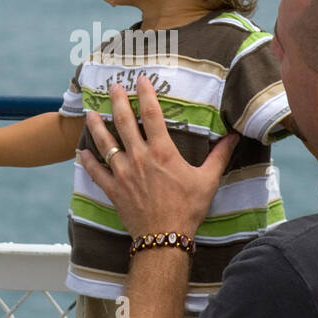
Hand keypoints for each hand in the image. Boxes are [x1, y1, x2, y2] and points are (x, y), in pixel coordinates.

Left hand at [78, 76, 237, 238]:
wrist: (164, 238)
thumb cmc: (187, 209)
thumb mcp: (208, 180)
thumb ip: (220, 156)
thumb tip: (235, 136)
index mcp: (162, 151)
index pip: (152, 114)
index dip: (146, 94)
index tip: (142, 80)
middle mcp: (139, 157)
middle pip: (123, 122)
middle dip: (118, 101)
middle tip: (113, 86)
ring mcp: (123, 173)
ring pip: (105, 143)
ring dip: (97, 125)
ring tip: (91, 112)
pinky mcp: (113, 189)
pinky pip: (96, 172)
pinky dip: (89, 161)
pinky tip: (83, 151)